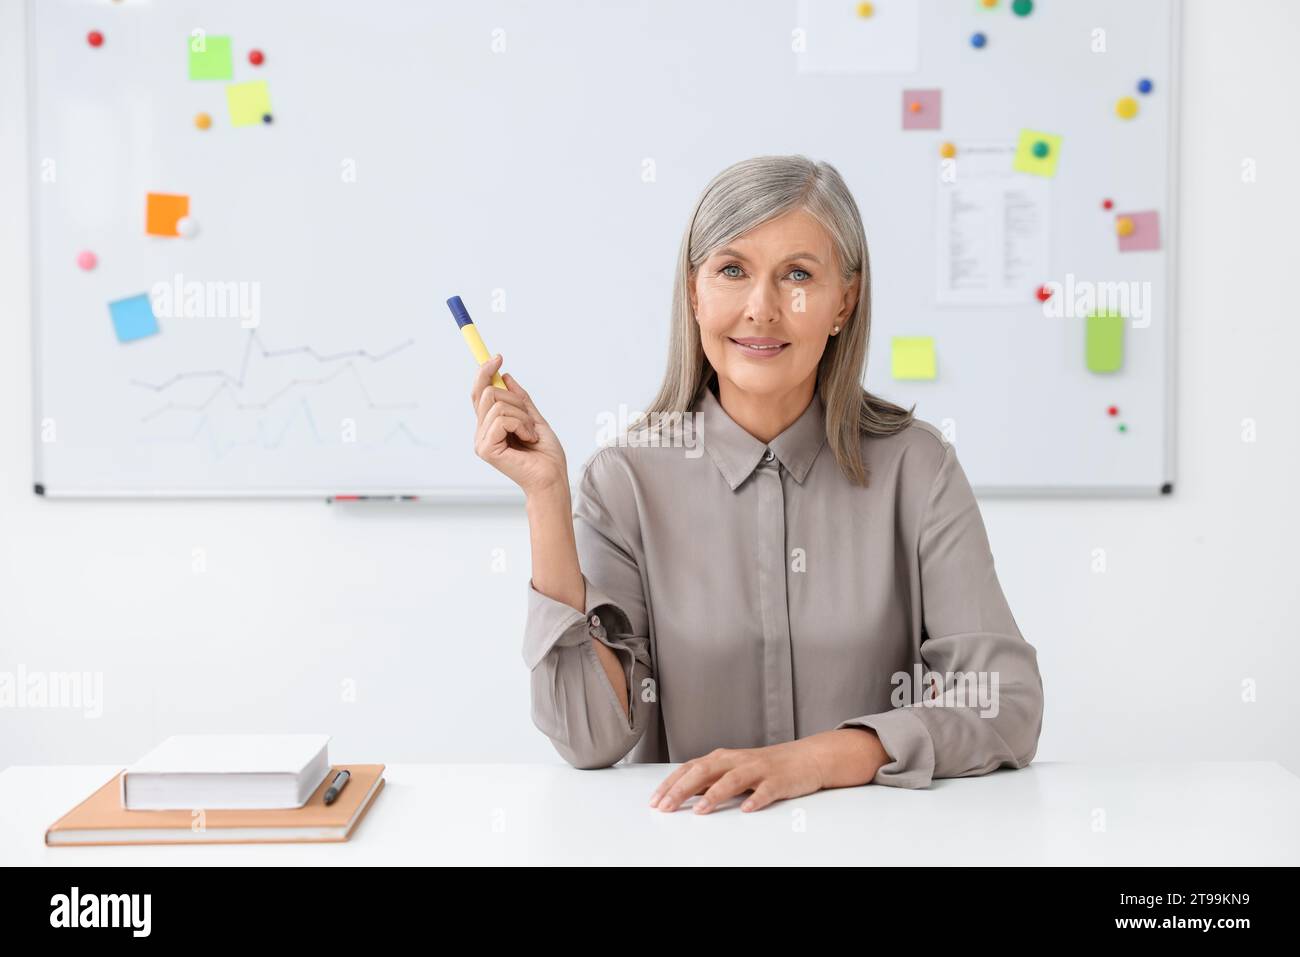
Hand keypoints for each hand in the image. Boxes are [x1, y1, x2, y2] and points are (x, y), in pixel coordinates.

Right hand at [471, 354, 566, 495]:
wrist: (552, 478)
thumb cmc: (546, 455)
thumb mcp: (534, 418)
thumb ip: (519, 399)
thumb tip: (505, 376)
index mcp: (490, 426)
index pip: (479, 393)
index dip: (485, 372)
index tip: (498, 357)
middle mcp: (481, 432)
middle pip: (487, 393)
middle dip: (515, 400)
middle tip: (529, 421)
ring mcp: (481, 441)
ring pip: (497, 404)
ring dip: (522, 416)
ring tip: (530, 434)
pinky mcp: (486, 449)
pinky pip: (502, 419)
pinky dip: (521, 425)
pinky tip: (528, 440)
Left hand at [647, 730, 887, 813]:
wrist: (806, 758)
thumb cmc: (766, 766)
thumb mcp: (733, 770)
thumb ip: (709, 780)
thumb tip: (680, 793)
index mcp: (723, 758)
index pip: (690, 768)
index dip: (671, 783)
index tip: (655, 800)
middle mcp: (737, 760)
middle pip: (705, 771)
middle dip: (682, 789)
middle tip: (666, 807)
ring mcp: (758, 769)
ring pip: (732, 779)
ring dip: (714, 794)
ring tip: (700, 810)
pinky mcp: (779, 780)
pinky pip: (766, 791)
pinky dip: (756, 799)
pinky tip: (746, 810)